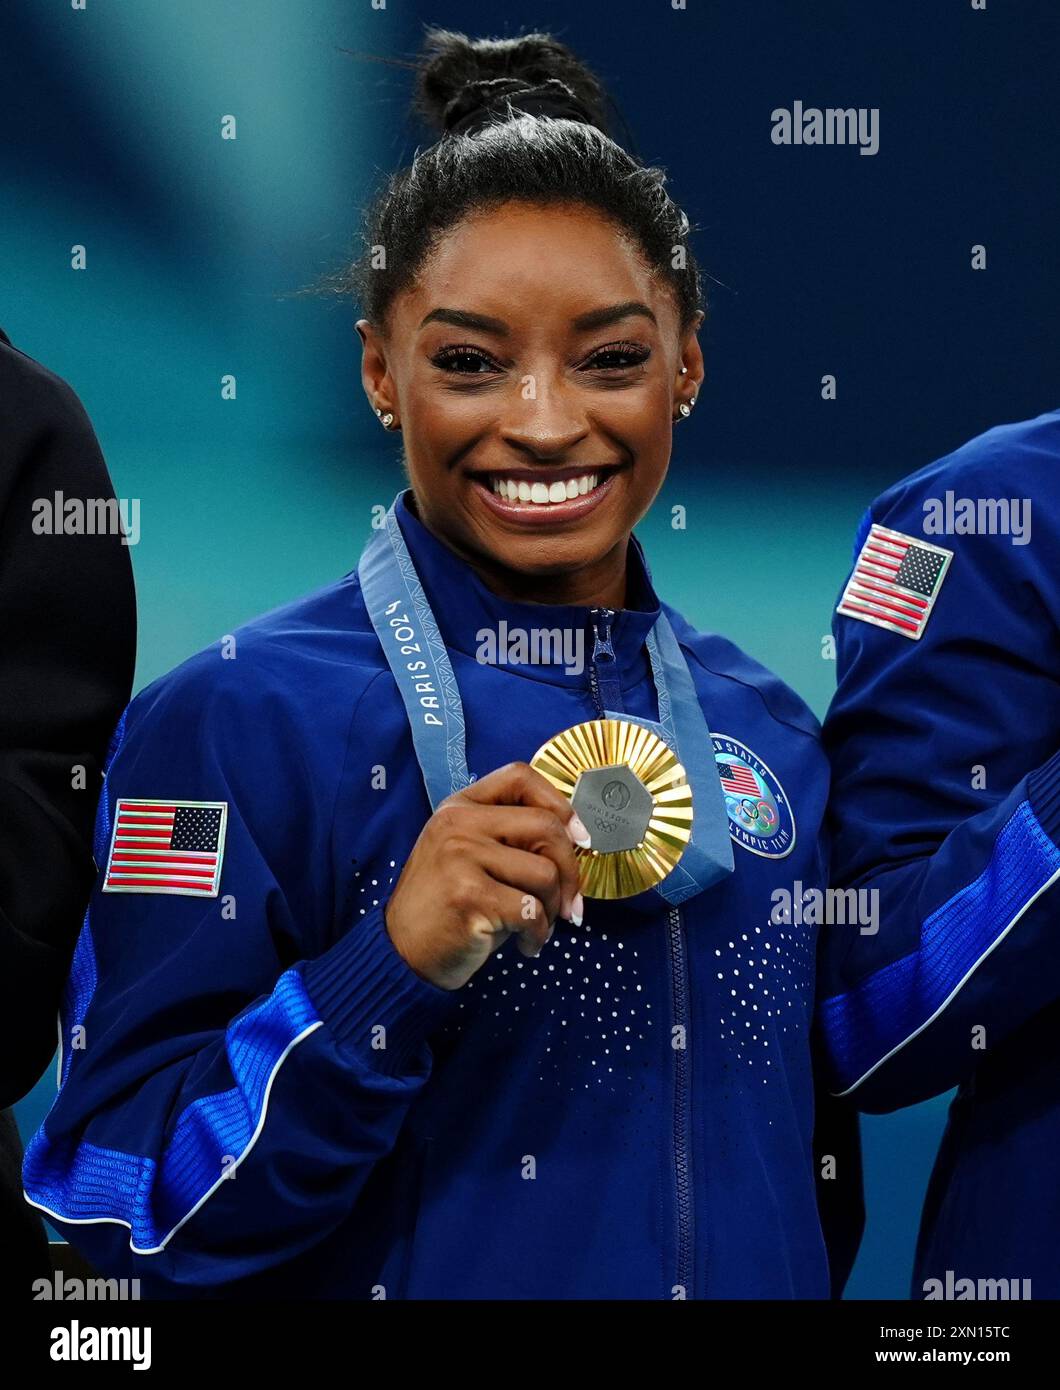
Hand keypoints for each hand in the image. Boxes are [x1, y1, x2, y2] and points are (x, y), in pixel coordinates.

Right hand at [384, 761, 591, 989]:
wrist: (401, 954)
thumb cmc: (448, 907)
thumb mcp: (470, 856)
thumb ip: (512, 839)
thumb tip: (578, 839)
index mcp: (460, 807)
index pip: (520, 777)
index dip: (560, 804)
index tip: (579, 837)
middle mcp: (457, 824)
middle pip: (546, 827)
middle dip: (571, 871)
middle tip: (569, 904)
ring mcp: (460, 857)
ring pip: (545, 873)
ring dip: (552, 909)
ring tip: (535, 927)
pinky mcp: (468, 896)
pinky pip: (531, 910)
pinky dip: (538, 935)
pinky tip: (525, 945)